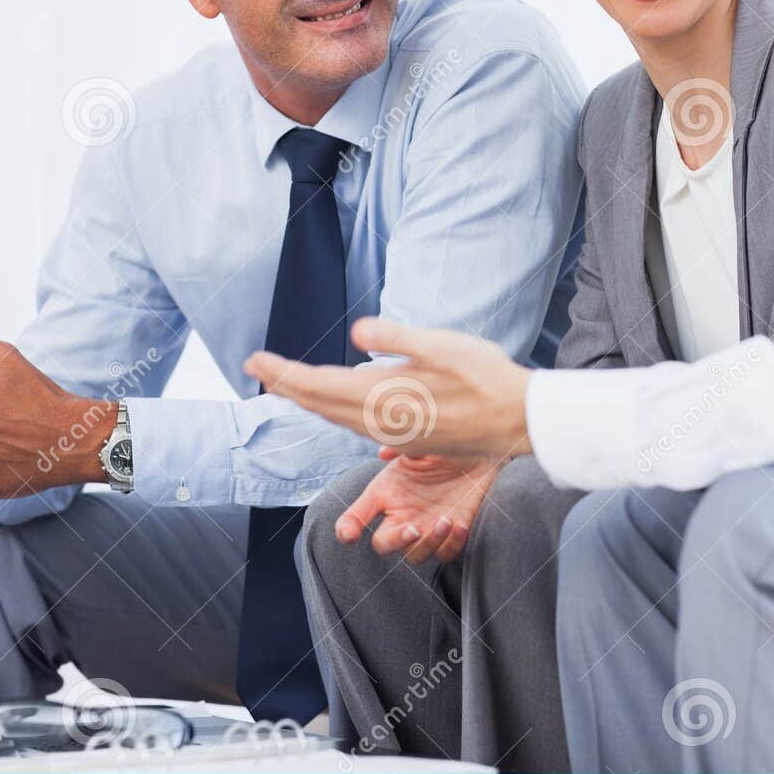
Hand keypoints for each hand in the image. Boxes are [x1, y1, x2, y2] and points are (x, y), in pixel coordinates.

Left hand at [244, 317, 533, 459]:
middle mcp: (382, 422)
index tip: (254, 361)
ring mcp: (394, 435)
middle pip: (320, 405)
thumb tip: (358, 333)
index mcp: (385, 397)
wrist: (519, 421)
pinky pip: (356, 426)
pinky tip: (332, 404)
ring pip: (336, 418)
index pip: (319, 385)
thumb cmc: (487, 377)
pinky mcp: (407, 440)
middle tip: (257, 369)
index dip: (283, 374)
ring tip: (284, 385)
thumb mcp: (444, 346)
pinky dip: (333, 412)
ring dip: (307, 401)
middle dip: (286, 386)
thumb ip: (399, 339)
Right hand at [336, 449, 501, 564]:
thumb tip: (386, 452)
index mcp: (386, 493)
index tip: (350, 536)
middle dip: (395, 541)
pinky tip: (459, 525)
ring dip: (427, 544)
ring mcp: (426, 528)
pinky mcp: (451, 535)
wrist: (479, 450)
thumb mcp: (421, 443)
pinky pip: (445, 554)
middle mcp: (402, 515)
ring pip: (415, 556)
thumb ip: (402, 445)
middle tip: (414, 528)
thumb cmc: (443, 447)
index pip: (356, 516)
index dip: (347, 528)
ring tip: (445, 520)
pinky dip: (451, 544)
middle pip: (384, 544)